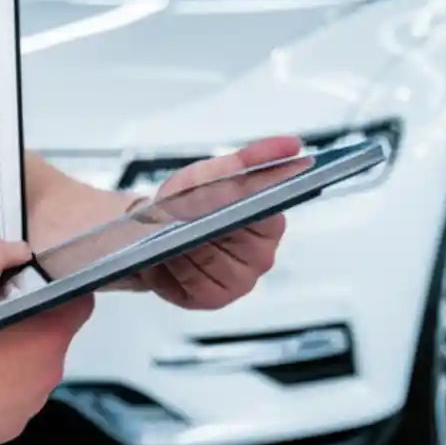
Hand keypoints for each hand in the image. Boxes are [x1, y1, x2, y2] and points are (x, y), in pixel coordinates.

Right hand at [0, 242, 92, 444]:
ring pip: (27, 376)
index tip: (44, 293)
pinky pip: (5, 405)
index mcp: (44, 339)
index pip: (80, 307)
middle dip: (28, 329)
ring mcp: (22, 409)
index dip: (62, 295)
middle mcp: (42, 378)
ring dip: (9, 364)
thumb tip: (14, 251)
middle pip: (51, 342)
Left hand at [126, 136, 300, 309]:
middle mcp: (262, 257)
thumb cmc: (190, 200)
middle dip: (208, 226)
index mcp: (270, 223)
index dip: (241, 206)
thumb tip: (292, 145)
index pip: (269, 216)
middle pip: (238, 243)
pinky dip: (177, 269)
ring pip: (213, 263)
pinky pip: (196, 284)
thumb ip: (255, 157)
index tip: (220, 199)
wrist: (154, 228)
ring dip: (188, 246)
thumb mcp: (218, 171)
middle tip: (188, 215)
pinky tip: (169, 257)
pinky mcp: (214, 299)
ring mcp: (240, 282)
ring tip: (175, 235)